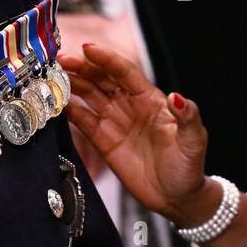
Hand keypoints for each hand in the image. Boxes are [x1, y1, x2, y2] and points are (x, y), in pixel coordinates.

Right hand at [62, 43, 210, 224]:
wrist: (177, 197)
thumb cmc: (188, 166)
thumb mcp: (194, 140)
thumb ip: (187, 117)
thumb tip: (177, 97)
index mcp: (151, 99)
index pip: (125, 72)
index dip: (106, 59)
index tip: (88, 48)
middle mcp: (130, 105)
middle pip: (102, 79)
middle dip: (82, 67)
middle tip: (61, 60)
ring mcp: (115, 121)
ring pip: (89, 95)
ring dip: (71, 84)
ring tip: (52, 77)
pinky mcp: (103, 141)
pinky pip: (83, 120)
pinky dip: (68, 110)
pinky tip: (55, 103)